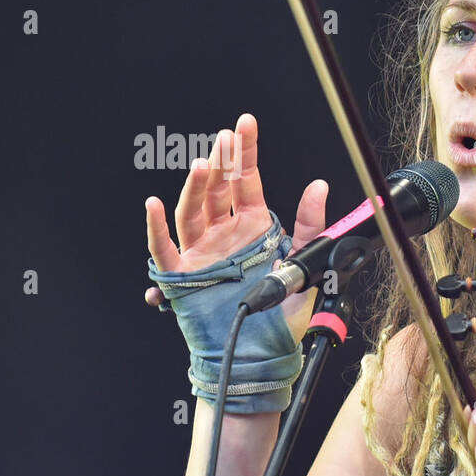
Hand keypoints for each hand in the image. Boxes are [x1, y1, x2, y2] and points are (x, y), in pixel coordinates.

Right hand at [144, 113, 327, 341]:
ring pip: (192, 211)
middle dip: (221, 162)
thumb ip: (310, 224)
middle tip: (225, 137)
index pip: (245, 180)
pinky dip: (157, 227)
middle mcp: (224, 234)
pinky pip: (164, 248)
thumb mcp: (305, 262)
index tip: (245, 123)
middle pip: (216, 190)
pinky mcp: (183, 275)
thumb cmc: (284, 312)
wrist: (265, 351)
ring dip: (196, 187)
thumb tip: (320, 186)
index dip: (245, 152)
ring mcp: (202, 252)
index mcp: (252, 226)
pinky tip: (155, 204)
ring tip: (205, 165)